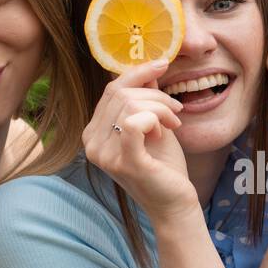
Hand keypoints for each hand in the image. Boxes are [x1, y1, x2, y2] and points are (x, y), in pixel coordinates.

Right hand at [82, 60, 193, 217]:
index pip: (110, 90)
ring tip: (174, 122)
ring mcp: (104, 155)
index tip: (162, 64)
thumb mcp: (153, 124)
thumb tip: (149, 67)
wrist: (174, 203)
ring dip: (161, 106)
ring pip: (130, 104)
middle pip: (120, 93)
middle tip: (176, 109)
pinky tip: (165, 130)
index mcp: (93, 133)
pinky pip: (134, 122)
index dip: (137, 73)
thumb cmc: (164, 166)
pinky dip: (155, 118)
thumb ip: (145, 98)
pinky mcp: (124, 163)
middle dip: (155, 94)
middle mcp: (91, 144)